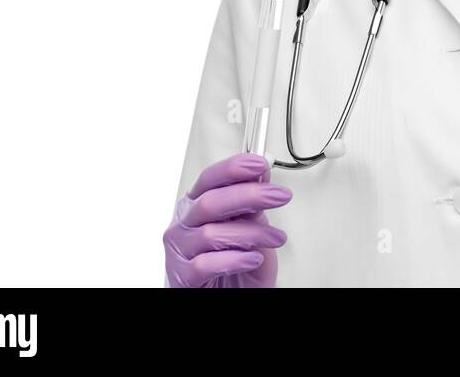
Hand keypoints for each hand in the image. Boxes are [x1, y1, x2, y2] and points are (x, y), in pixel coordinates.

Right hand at [163, 152, 291, 287]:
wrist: (231, 295)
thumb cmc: (236, 263)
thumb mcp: (249, 228)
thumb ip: (251, 204)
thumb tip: (261, 174)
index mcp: (196, 205)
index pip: (209, 179)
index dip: (232, 169)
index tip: (259, 165)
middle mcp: (184, 225)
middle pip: (210, 202)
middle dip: (249, 196)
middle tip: (278, 196)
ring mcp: (180, 251)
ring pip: (211, 234)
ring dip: (251, 234)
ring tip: (275, 238)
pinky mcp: (183, 277)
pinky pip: (206, 265)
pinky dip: (234, 260)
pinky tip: (253, 258)